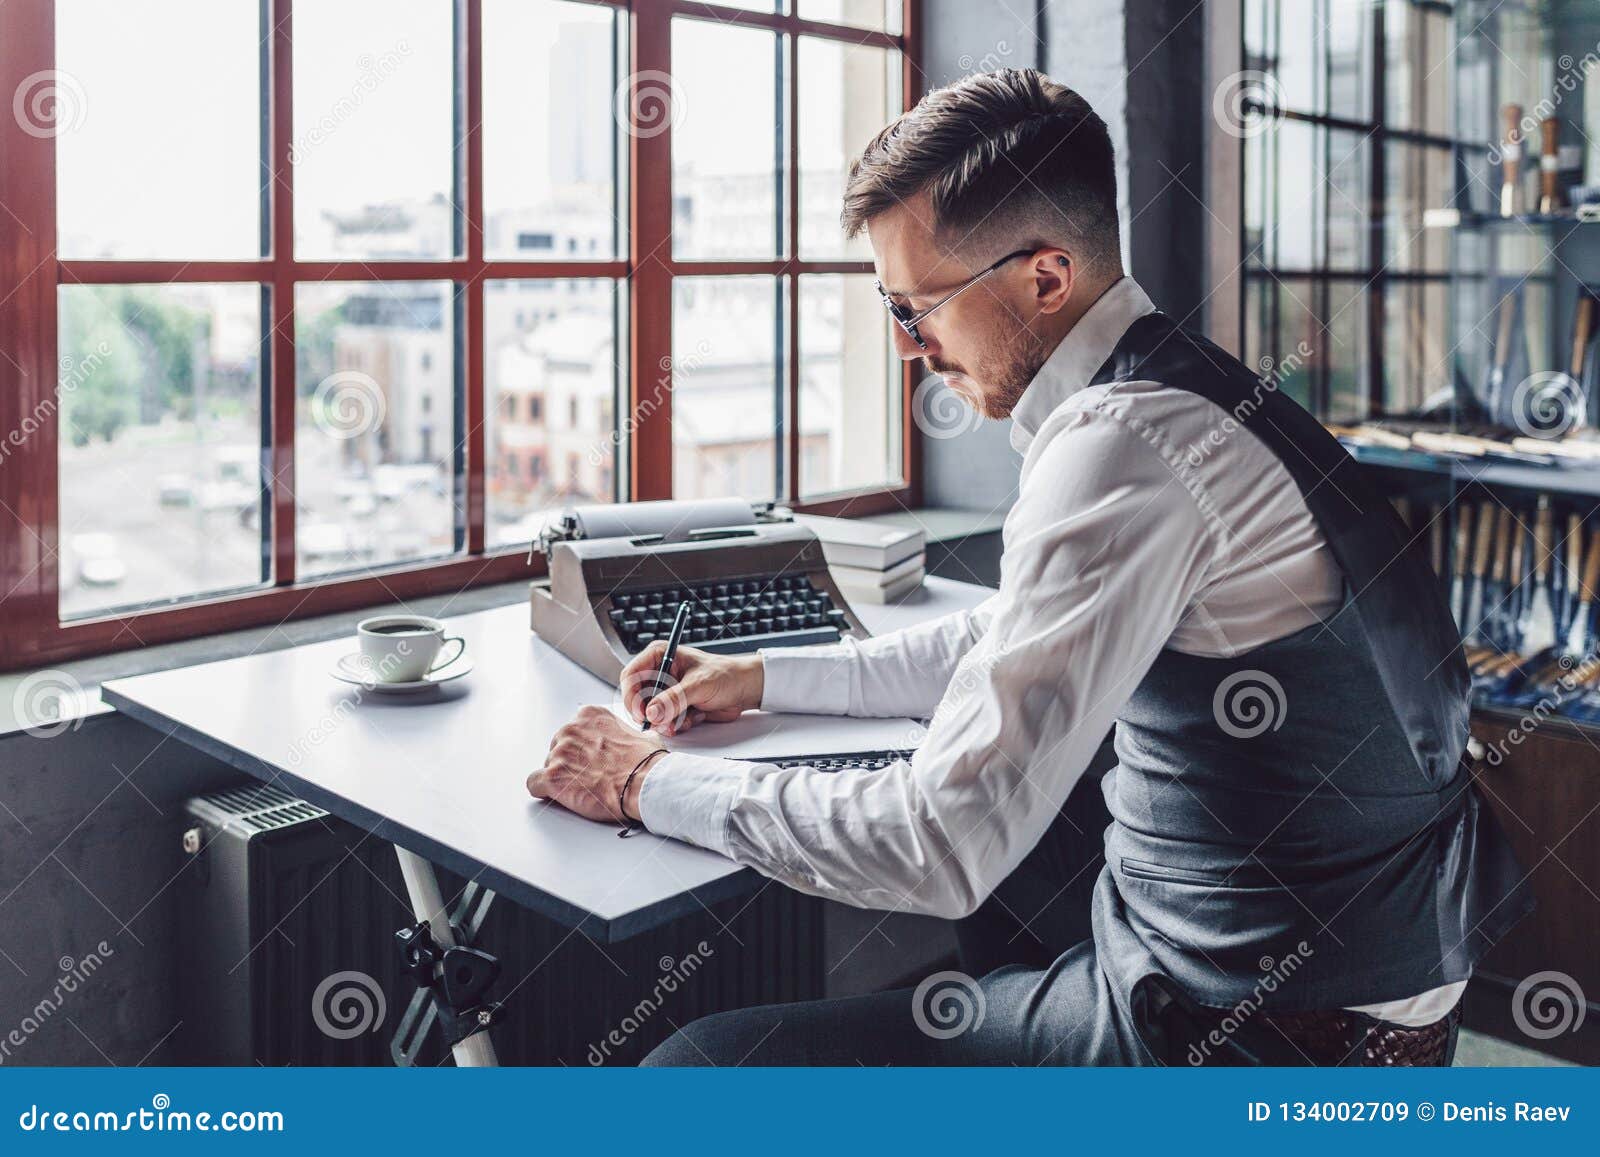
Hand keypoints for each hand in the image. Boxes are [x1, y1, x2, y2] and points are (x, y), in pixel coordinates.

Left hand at [526, 705, 663, 822]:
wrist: (644, 783)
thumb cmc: (646, 763)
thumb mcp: (643, 736)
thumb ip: (629, 735)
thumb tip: (640, 740)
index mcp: (590, 716)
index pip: (573, 730)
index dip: (582, 748)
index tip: (590, 758)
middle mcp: (571, 730)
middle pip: (558, 748)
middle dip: (570, 763)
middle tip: (587, 777)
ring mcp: (559, 753)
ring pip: (548, 766)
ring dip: (561, 778)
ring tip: (581, 790)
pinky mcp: (553, 777)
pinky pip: (534, 783)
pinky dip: (543, 790)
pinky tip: (556, 795)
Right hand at [620, 643, 762, 736]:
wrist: (745, 689)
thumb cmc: (726, 675)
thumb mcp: (698, 685)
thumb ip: (673, 699)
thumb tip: (651, 712)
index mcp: (660, 656)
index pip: (631, 675)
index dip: (632, 696)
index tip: (641, 713)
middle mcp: (660, 672)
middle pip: (638, 698)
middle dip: (651, 713)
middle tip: (663, 723)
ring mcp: (667, 691)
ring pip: (652, 713)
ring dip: (666, 721)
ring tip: (685, 720)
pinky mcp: (676, 706)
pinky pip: (665, 721)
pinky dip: (678, 724)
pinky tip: (695, 717)